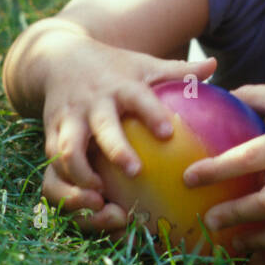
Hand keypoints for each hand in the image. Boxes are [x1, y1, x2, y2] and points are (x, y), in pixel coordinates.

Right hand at [40, 39, 216, 232]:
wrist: (57, 58)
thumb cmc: (113, 68)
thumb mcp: (143, 64)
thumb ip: (177, 70)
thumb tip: (214, 65)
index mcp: (119, 87)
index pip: (137, 98)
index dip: (151, 113)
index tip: (167, 133)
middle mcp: (92, 104)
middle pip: (100, 127)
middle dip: (116, 150)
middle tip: (135, 172)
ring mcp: (67, 121)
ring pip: (66, 152)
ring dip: (82, 177)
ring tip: (101, 200)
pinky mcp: (50, 136)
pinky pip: (53, 166)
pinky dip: (66, 189)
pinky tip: (88, 206)